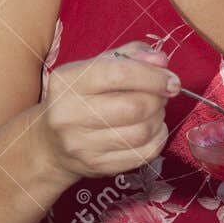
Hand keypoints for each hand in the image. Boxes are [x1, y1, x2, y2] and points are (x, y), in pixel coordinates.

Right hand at [35, 40, 179, 181]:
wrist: (51, 143)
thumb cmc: (80, 97)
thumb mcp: (96, 67)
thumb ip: (130, 56)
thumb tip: (160, 60)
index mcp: (67, 81)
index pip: (119, 74)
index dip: (154, 76)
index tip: (171, 81)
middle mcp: (69, 114)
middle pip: (135, 107)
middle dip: (158, 99)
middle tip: (161, 96)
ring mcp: (81, 145)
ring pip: (142, 132)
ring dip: (158, 119)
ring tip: (153, 112)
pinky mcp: (97, 166)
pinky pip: (144, 154)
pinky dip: (158, 139)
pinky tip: (151, 130)